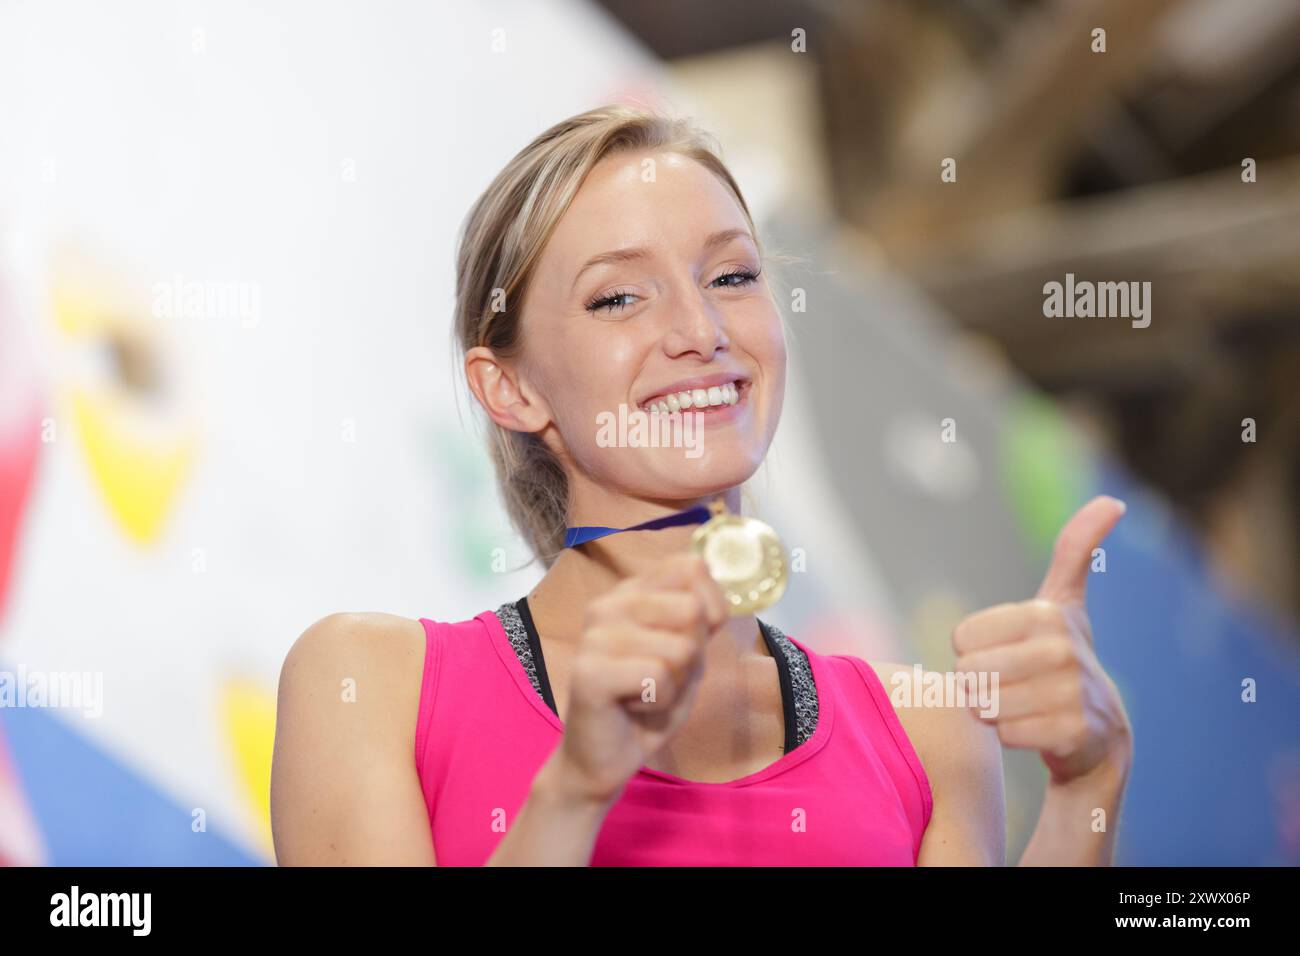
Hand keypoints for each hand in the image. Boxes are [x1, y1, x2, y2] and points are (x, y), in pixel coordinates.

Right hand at [551, 552, 727, 804]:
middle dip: (693, 653)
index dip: (711, 606)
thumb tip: (715, 593)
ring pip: (682, 648)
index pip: (691, 566)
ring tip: (646, 693)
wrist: (605, 757)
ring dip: (676, 683)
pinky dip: (660, 702)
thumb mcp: (688, 655)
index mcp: (631, 592)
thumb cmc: (649, 703)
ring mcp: (595, 634)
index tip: (693, 640)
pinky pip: (660, 677)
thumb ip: (700, 619)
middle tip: (661, 676)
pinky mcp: (590, 670)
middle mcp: (609, 603)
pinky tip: (633, 706)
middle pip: (693, 608)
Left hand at [952, 495, 1133, 786]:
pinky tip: (1038, 729)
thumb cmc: (1062, 658)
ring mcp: (1069, 692)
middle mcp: (1060, 649)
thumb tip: (1112, 501)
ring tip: (1025, 705)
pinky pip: (1004, 734)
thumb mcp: (1065, 600)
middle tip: (1013, 685)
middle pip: (968, 673)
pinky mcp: (1071, 732)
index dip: (975, 652)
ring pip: (984, 704)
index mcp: (1046, 613)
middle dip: (981, 685)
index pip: (961, 639)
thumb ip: (1075, 549)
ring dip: (994, 711)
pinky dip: (1012, 736)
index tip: (1008, 653)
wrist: (1098, 732)